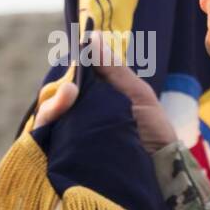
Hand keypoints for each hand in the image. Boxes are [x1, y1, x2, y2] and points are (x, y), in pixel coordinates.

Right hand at [30, 33, 178, 154]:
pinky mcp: (65, 162)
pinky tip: (54, 123)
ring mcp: (71, 142)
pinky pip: (45, 145)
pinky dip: (45, 131)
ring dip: (51, 109)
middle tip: (71, 89)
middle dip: (57, 94)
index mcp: (96, 102)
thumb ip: (113, 70)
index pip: (70, 84)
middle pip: (54, 103)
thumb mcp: (137, 95)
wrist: (164, 172)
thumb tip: (93, 37)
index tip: (74, 64)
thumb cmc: (155, 132)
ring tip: (67, 98)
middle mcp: (80, 121)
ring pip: (46, 122)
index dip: (68, 74)